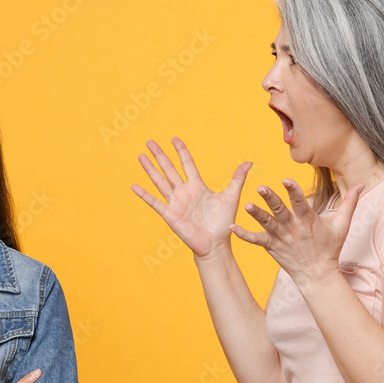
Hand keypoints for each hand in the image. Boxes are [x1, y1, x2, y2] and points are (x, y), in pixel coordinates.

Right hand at [131, 138, 252, 257]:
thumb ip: (237, 179)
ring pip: (160, 181)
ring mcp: (175, 202)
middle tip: (150, 141)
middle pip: (169, 169)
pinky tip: (134, 186)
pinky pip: (154, 202)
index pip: (187, 164)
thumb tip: (249, 162)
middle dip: (159, 155)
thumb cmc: (224, 223)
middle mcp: (184, 192)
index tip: (174, 139)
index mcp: (197, 186)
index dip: (181, 151)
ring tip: (141, 156)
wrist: (216, 244)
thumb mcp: (231, 197)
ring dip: (150, 169)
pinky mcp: (169, 214)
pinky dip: (144, 194)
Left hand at [230, 179, 362, 287]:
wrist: (316, 275)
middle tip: (261, 187)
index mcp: (309, 221)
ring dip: (256, 215)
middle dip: (271, 199)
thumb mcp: (342, 226)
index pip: (301, 203)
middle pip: (281, 211)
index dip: (294, 191)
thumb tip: (362, 184)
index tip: (286, 180)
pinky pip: (255, 241)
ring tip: (246, 205)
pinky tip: (231, 227)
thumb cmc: (329, 248)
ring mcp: (281, 238)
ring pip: (267, 224)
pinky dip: (244, 235)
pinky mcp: (271, 246)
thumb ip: (350, 203)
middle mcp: (293, 228)